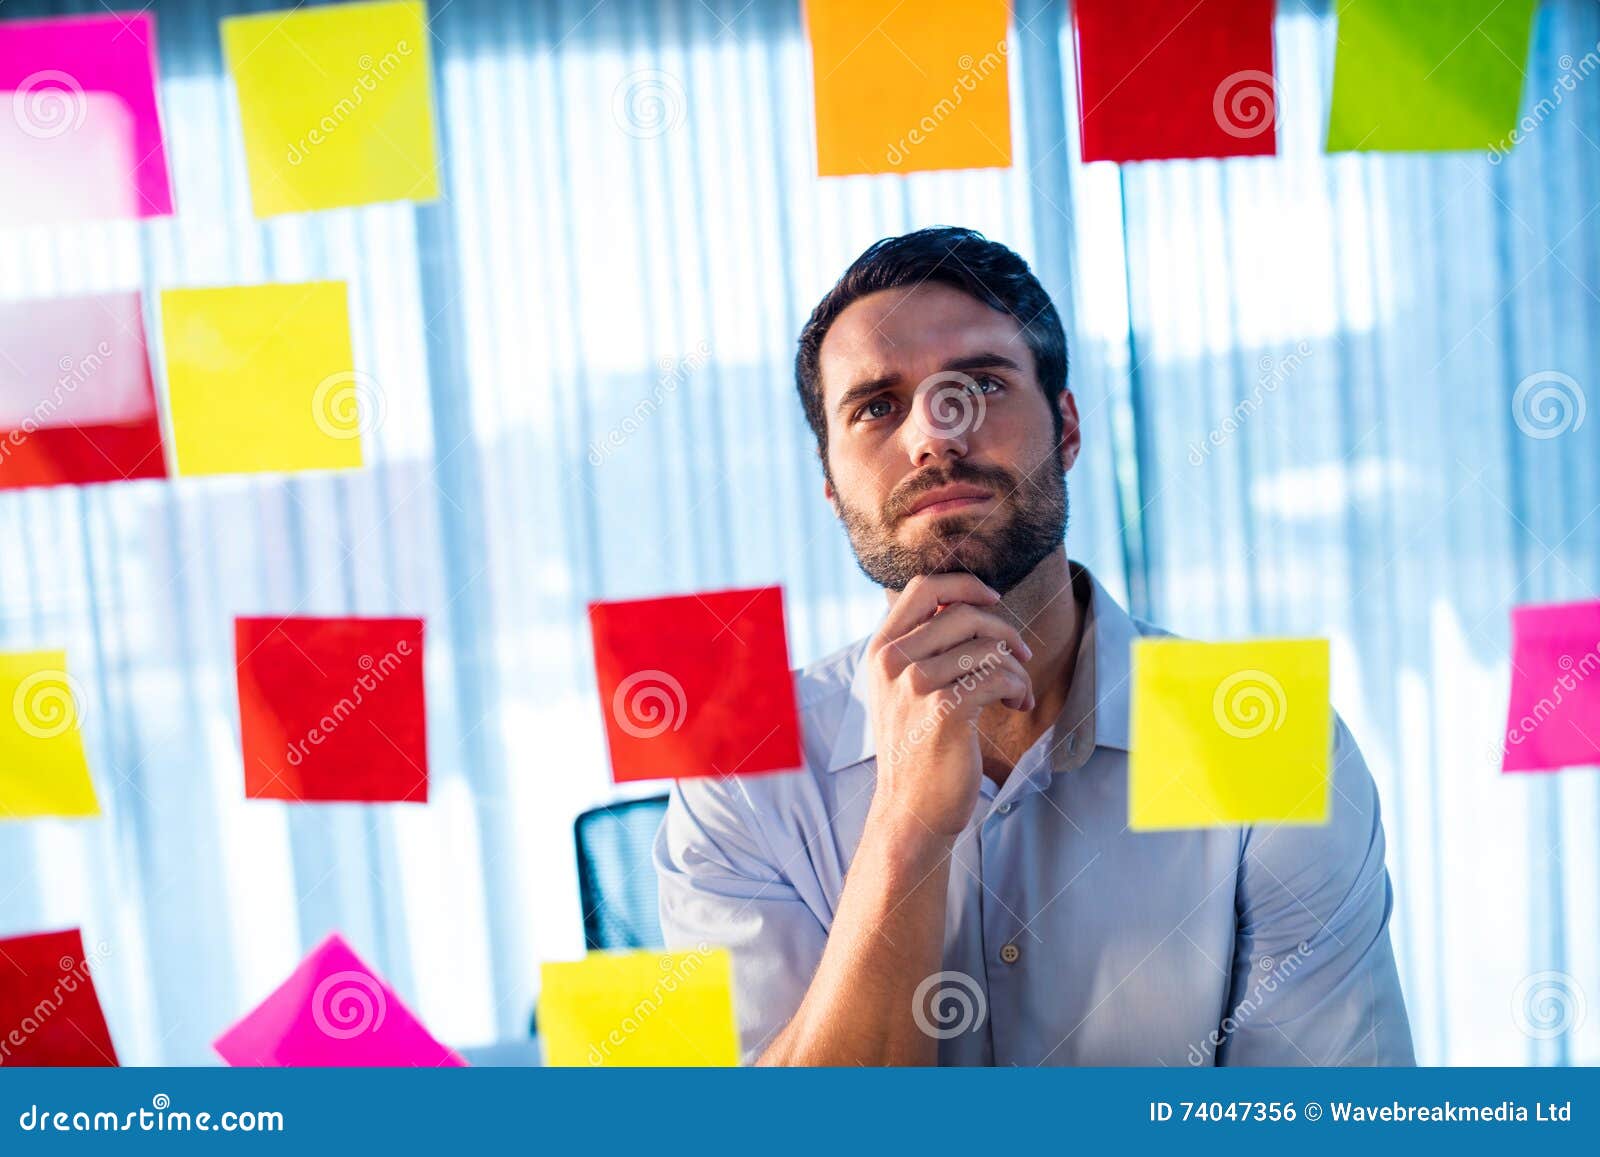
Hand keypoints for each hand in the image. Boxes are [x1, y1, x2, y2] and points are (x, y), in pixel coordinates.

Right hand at [864, 573, 1035, 836]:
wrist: (910, 810)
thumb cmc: (916, 747)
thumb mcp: (901, 689)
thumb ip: (922, 646)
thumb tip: (966, 603)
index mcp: (880, 650)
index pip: (923, 588)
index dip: (964, 585)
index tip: (993, 598)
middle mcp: (892, 662)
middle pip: (964, 613)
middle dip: (1004, 630)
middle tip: (1021, 654)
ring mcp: (915, 686)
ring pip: (986, 648)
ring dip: (1015, 668)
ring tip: (1017, 694)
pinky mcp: (944, 711)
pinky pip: (998, 677)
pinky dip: (1018, 688)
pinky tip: (1016, 706)